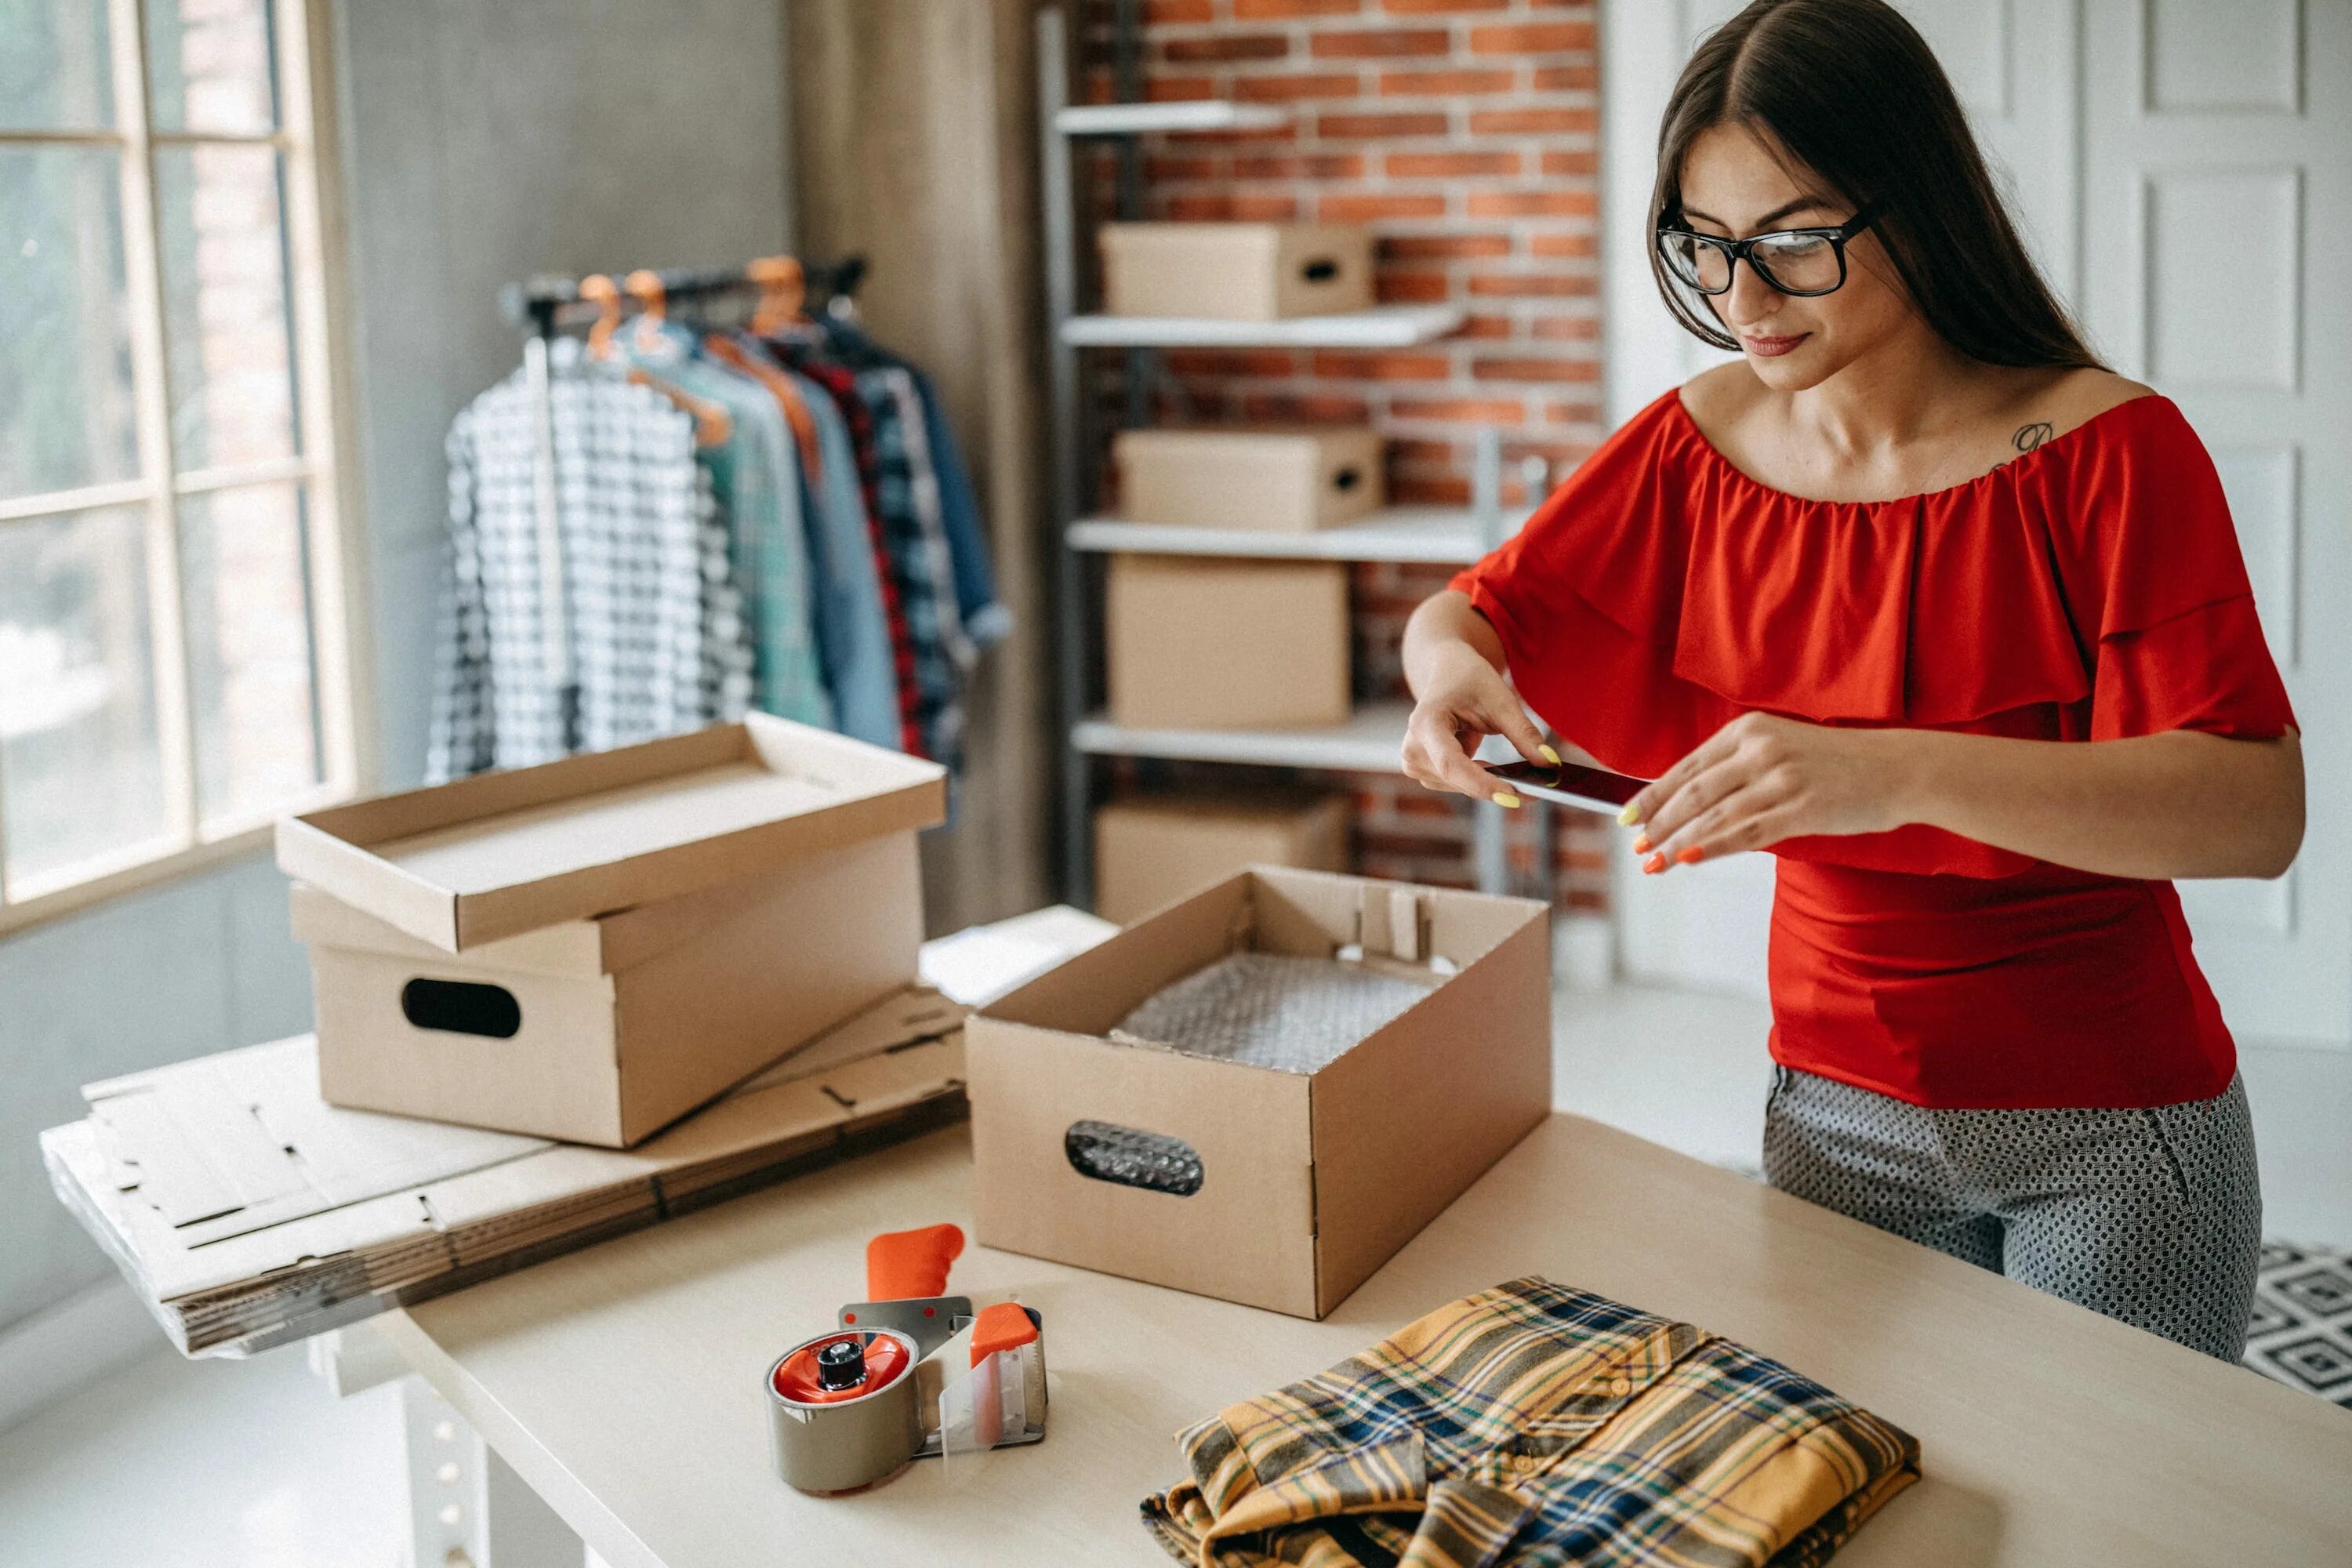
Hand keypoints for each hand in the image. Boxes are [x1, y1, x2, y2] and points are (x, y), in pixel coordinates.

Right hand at [1400, 644, 1555, 806]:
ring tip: (1518, 777)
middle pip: (1458, 779)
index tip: (1514, 796)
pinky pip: (1457, 784)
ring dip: (1488, 783)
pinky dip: (1479, 780)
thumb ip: (1524, 734)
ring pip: (1460, 786)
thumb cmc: (1469, 680)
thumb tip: (1549, 765)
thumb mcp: (1501, 700)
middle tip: (1538, 791)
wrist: (1446, 671)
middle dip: (1496, 786)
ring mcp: (1414, 762)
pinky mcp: (1423, 770)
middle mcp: (1412, 747)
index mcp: (1425, 723)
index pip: (1451, 763)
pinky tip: (1495, 770)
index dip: (1481, 783)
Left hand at [1625, 712, 1916, 871]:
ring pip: (1715, 816)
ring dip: (1678, 842)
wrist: (1898, 768)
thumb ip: (1738, 767)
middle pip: (1694, 792)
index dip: (1654, 795)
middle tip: (1636, 845)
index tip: (1627, 817)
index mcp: (1750, 730)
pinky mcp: (1803, 809)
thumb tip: (1689, 803)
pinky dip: (1713, 847)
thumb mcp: (1780, 748)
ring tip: (1654, 861)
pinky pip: (1747, 833)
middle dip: (1659, 822)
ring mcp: (1782, 779)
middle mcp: (1762, 750)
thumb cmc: (1836, 763)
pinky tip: (1689, 860)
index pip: (1688, 767)